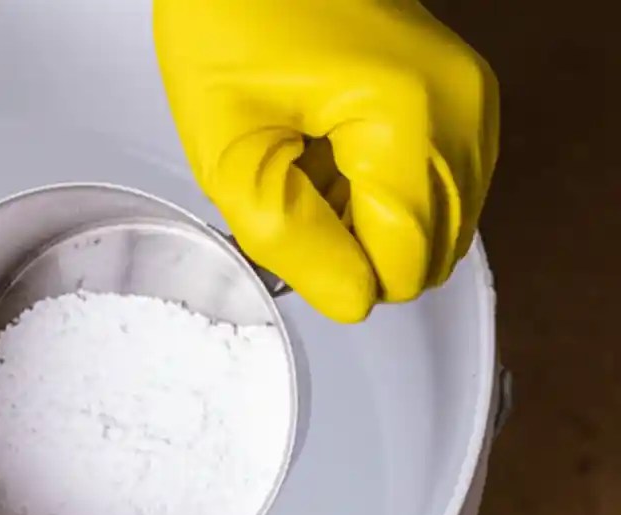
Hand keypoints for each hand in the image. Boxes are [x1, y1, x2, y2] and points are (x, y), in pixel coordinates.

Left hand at [155, 0, 498, 321]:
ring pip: (438, 222)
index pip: (405, 267)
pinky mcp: (459, 93)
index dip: (339, 272)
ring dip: (368, 221)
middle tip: (289, 201)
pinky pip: (436, 182)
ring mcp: (470, 98)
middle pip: (432, 250)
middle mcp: (463, 110)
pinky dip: (381, 189)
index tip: (285, 233)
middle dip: (357, 249)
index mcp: (412, 120)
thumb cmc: (229, 20)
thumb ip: (289, 240)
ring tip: (305, 168)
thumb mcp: (231, 151)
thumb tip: (349, 300)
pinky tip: (328, 153)